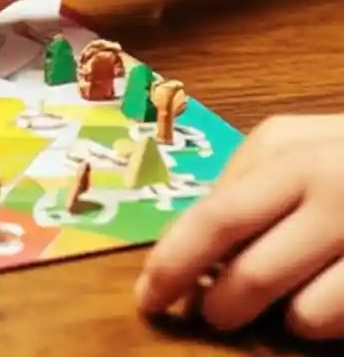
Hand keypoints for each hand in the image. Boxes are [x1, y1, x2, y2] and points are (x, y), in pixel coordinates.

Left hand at [136, 115, 343, 339]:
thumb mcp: (299, 148)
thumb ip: (246, 186)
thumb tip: (187, 250)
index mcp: (289, 153)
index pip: (211, 218)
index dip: (170, 266)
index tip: (148, 298)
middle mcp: (331, 187)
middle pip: (249, 272)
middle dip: (219, 306)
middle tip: (214, 316)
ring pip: (302, 313)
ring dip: (283, 321)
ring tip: (289, 307)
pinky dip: (330, 326)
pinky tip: (334, 305)